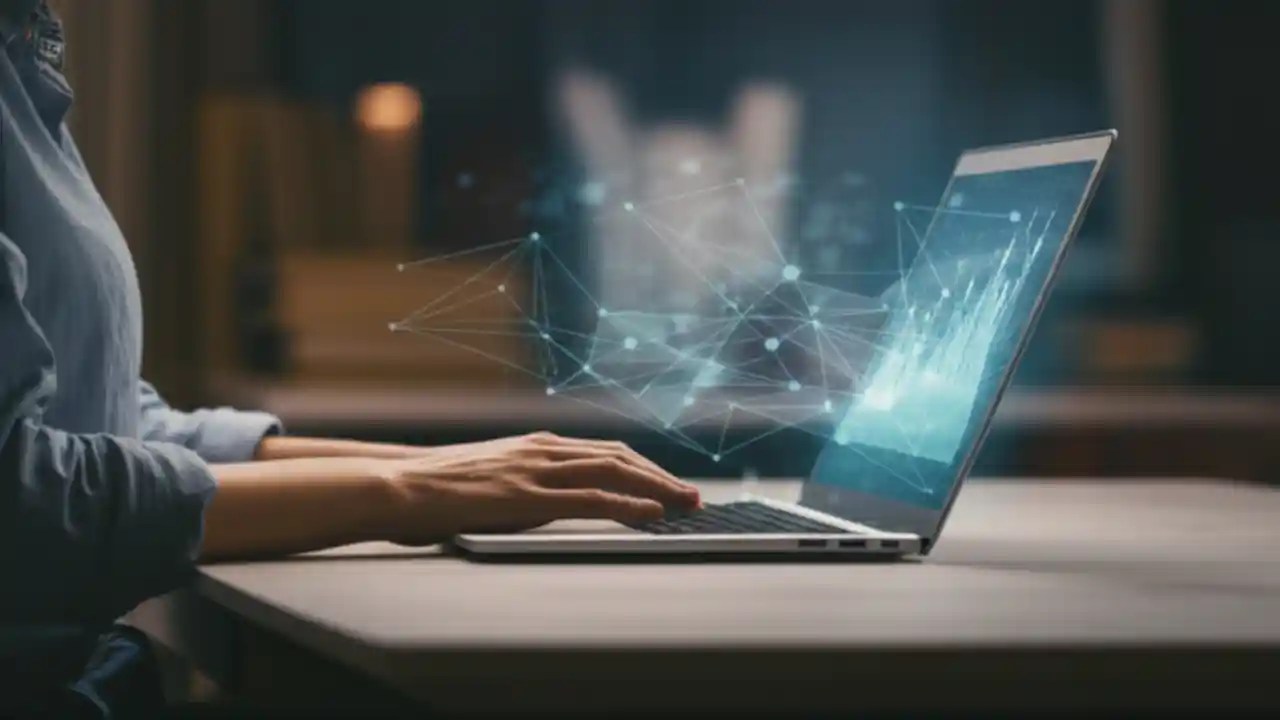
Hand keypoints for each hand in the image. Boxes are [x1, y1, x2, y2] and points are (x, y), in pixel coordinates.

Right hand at [378, 432, 699, 543]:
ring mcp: (537, 470)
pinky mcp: (527, 496)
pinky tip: (651, 514)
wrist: (400, 484)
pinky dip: (627, 504)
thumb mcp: (492, 478)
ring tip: (685, 505)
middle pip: (620, 457)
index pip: (605, 451)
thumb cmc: (438, 487)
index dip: (643, 468)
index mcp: (537, 445)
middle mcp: (544, 450)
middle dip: (661, 477)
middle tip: (692, 497)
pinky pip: (589, 499)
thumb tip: (551, 504)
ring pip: (613, 473)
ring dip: (657, 488)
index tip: (669, 484)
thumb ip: (526, 486)